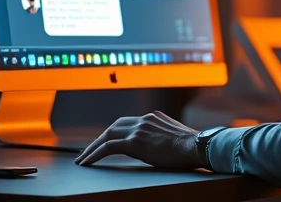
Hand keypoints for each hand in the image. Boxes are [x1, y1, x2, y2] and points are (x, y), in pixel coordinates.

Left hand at [74, 111, 201, 168]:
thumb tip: (160, 146)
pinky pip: (108, 147)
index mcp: (153, 117)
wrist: (197, 146)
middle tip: (88, 150)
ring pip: (107, 135)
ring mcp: (139, 129)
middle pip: (114, 126)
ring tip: (83, 158)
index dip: (114, 133)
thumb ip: (163, 137)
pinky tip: (87, 162)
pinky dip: (94, 154)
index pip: (127, 123)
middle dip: (99, 139)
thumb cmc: (192, 147)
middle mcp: (144, 119)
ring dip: (92, 147)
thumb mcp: (176, 137)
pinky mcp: (135, 142)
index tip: (106, 142)